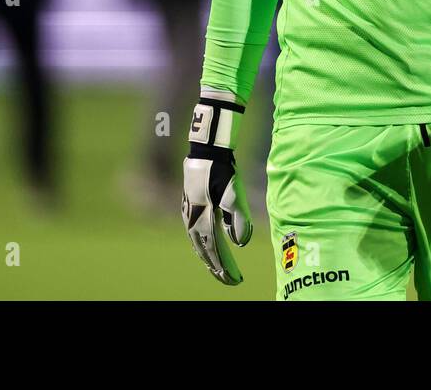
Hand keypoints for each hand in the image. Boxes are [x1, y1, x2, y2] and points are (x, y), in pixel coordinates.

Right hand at [182, 90, 251, 284]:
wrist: (206, 149)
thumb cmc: (221, 170)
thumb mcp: (233, 192)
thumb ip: (238, 217)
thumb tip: (241, 243)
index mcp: (203, 217)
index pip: (215, 249)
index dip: (224, 267)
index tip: (234, 280)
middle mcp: (193, 217)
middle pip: (204, 249)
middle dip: (216, 267)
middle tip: (228, 281)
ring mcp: (189, 211)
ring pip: (198, 242)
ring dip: (208, 257)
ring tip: (218, 269)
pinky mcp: (190, 205)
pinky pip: (195, 232)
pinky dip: (202, 243)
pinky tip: (208, 245)